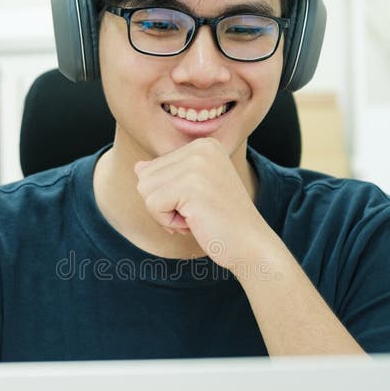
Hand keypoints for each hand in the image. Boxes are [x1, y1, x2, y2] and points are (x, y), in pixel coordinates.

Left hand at [134, 138, 270, 270]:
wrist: (251, 245)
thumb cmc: (222, 222)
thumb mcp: (193, 192)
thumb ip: (167, 176)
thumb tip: (138, 167)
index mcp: (204, 145)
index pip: (154, 167)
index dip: (168, 195)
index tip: (197, 204)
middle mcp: (201, 148)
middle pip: (146, 177)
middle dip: (163, 204)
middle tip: (195, 213)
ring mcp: (197, 164)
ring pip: (145, 190)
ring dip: (164, 213)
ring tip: (195, 217)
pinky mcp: (190, 185)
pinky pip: (152, 205)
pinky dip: (167, 222)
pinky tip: (193, 223)